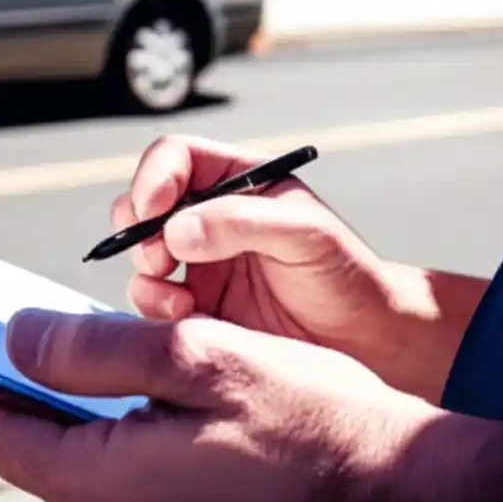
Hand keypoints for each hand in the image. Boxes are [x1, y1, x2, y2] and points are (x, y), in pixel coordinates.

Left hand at [0, 310, 437, 501]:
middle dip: (29, 388)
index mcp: (109, 486)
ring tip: (102, 350)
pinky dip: (122, 431)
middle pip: (39, 450)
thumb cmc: (313, 423)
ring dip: (81, 406)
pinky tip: (154, 393)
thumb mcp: (197, 359)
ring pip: (86, 462)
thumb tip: (17, 338)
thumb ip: (93, 350)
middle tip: (39, 330)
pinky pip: (130, 478)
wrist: (407, 496)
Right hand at [114, 136, 425, 385]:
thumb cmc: (346, 276)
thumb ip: (241, 222)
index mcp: (237, 182)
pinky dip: (155, 307)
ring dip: (145, 272)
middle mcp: (210, 217)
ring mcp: (198, 263)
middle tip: (158, 257)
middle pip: (143, 202)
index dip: (154, 177)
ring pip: (140, 253)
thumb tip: (176, 230)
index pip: (176, 158)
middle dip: (139, 226)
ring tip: (177, 298)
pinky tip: (189, 317)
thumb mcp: (305, 235)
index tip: (152, 209)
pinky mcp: (194, 306)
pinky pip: (151, 299)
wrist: (364, 343)